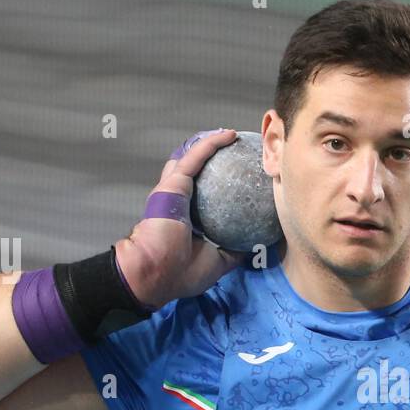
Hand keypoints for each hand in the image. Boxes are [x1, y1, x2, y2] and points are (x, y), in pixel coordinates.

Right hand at [115, 129, 247, 308]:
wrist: (156, 273)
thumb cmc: (181, 273)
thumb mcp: (216, 262)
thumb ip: (232, 251)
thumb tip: (254, 247)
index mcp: (184, 218)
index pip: (200, 193)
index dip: (216, 182)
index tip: (236, 176)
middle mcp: (177, 201)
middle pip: (194, 171)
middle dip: (212, 157)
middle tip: (236, 150)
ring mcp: (172, 191)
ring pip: (193, 158)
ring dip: (212, 144)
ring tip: (233, 135)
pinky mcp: (173, 184)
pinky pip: (195, 157)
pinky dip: (211, 144)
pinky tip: (229, 135)